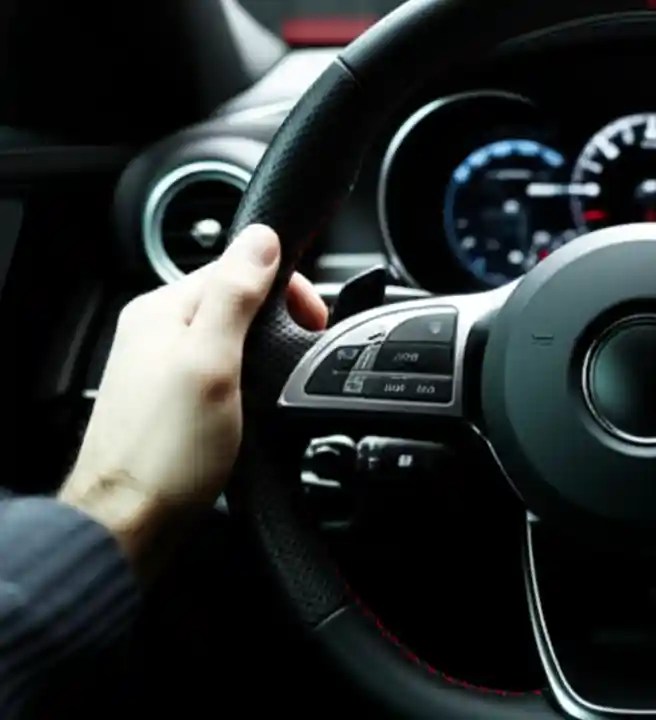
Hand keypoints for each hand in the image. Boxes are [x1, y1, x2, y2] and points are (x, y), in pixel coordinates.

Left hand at [59, 225, 327, 575]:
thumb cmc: (166, 453)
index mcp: (161, 310)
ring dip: (266, 351)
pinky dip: (249, 380)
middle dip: (278, 320)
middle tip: (304, 356)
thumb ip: (236, 295)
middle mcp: (156, 333)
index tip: (314, 321)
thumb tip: (262, 237)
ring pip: (231, 338)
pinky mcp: (173, 403)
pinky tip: (257, 406)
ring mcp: (162, 369)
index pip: (237, 266)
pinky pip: (222, 371)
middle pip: (235, 301)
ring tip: (282, 383)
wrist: (130, 524)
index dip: (286, 288)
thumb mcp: (212, 363)